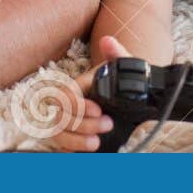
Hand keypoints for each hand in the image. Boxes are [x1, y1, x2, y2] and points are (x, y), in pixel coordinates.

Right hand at [47, 35, 128, 151]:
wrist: (134, 102)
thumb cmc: (125, 84)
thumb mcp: (124, 68)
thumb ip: (117, 54)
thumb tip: (108, 41)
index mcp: (79, 87)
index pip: (64, 95)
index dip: (77, 104)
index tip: (99, 110)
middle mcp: (70, 105)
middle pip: (60, 116)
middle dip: (82, 124)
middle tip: (108, 124)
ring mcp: (69, 122)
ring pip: (58, 133)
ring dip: (75, 140)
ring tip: (96, 142)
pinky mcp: (73, 138)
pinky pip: (61, 147)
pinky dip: (70, 150)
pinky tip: (85, 152)